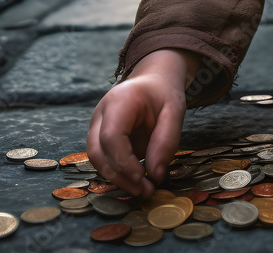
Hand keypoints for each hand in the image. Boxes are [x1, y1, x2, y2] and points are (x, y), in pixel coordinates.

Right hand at [87, 49, 196, 198]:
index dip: (124, 161)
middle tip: (145, 191)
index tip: (143, 178)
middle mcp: (101, 113)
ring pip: (96, 158)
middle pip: (98, 151)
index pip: (111, 136)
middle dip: (119, 176)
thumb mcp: (175, 111)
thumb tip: (155, 174)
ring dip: (118, 178)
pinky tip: (137, 182)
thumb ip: (166, 141)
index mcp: (120, 100)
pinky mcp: (99, 136)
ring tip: (143, 190)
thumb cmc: (163, 93)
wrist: (153, 81)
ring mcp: (97, 124)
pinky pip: (103, 159)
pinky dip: (118, 173)